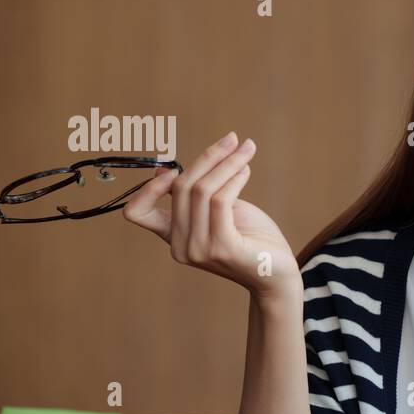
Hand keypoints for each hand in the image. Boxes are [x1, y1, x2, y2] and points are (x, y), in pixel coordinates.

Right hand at [122, 131, 300, 298]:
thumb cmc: (250, 240)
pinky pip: (220, 200)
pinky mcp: (222, 247)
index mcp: (173, 237)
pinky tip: (246, 170)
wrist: (277, 274)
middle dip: (208, 157)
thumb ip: (194, 194)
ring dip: (227, 163)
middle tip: (232, 139)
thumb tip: (164, 169)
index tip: (173, 168)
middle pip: (181, 187)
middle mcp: (180, 246)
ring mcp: (199, 249)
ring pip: (201, 190)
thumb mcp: (218, 212)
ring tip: (246, 150)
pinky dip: (233, 178)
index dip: (148, 187)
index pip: (136, 213)